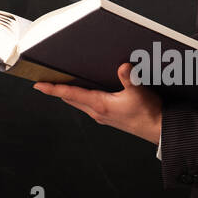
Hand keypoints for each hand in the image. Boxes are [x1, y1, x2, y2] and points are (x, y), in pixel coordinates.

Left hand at [34, 62, 162, 144]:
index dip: (53, 89)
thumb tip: (122, 66)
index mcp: (100, 105)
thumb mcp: (139, 92)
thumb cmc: (149, 114)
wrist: (158, 130)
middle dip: (57, 89)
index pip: (70, 94)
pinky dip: (81, 97)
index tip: (38, 85)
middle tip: (46, 79)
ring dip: (69, 94)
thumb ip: (129, 78)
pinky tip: (86, 90)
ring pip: (79, 103)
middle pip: (70, 98)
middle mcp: (97, 112)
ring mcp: (102, 116)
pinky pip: (88, 106)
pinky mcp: (109, 117)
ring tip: (61, 82)